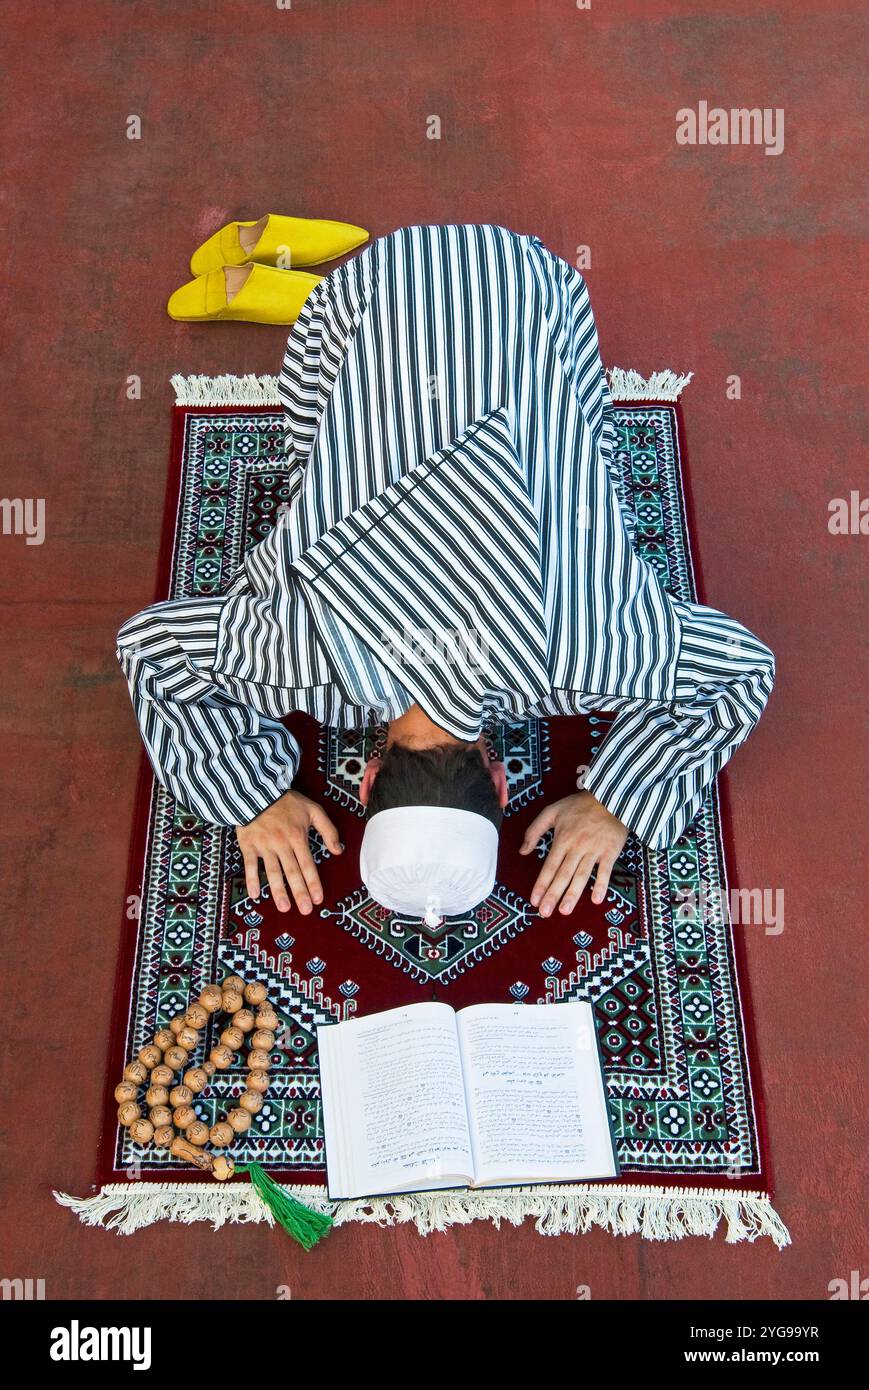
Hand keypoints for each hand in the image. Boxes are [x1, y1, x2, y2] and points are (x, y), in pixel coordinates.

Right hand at [235, 791, 342, 914]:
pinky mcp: (248, 845)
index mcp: (298, 837)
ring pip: (272, 872)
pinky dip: (251, 880)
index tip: (318, 899)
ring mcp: (264, 846)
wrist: (257, 791)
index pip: (308, 865)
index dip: (313, 883)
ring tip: (284, 907)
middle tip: (305, 910)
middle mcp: (281, 844)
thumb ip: (328, 830)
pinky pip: (249, 865)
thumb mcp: (313, 810)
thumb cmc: (287, 802)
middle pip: (292, 872)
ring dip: (278, 891)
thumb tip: (338, 851)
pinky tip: (254, 895)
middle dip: (299, 892)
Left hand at [520, 792, 627, 915]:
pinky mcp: (610, 852)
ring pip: (581, 875)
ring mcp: (594, 850)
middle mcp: (577, 847)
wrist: (610, 797)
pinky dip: (601, 885)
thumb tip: (523, 851)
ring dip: (573, 894)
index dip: (541, 884)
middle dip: (553, 895)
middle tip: (545, 913)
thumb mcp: (552, 811)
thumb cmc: (579, 805)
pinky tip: (596, 899)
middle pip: (563, 874)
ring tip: (565, 910)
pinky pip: (605, 871)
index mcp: (562, 839)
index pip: (549, 866)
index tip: (534, 901)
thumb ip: (535, 830)